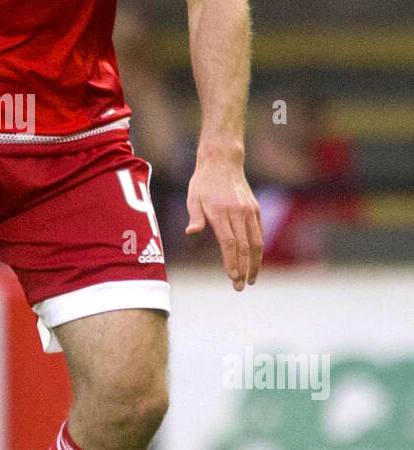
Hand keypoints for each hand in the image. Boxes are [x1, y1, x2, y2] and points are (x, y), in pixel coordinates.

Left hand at [185, 147, 262, 290]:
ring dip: (255, 263)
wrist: (222, 162)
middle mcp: (237, 212)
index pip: (229, 242)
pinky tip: (255, 262)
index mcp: (220, 211)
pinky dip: (258, 250)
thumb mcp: (193, 197)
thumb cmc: (203, 183)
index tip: (233, 277)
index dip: (232, 261)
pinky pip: (259, 233)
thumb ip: (195, 216)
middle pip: (244, 246)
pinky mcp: (255, 209)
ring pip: (256, 242)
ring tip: (251, 279)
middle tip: (240, 287)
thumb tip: (191, 232)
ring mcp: (248, 211)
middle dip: (244, 269)